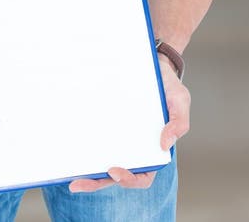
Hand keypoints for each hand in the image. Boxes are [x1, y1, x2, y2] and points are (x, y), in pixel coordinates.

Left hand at [69, 59, 189, 193]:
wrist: (154, 64)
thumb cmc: (169, 86)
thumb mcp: (180, 101)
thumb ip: (178, 124)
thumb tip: (164, 144)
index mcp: (152, 150)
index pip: (142, 176)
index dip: (129, 179)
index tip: (113, 171)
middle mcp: (133, 147)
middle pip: (115, 173)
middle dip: (96, 181)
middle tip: (77, 184)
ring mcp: (118, 135)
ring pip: (101, 159)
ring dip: (85, 170)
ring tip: (68, 175)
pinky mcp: (106, 120)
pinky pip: (94, 135)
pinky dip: (83, 144)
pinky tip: (68, 143)